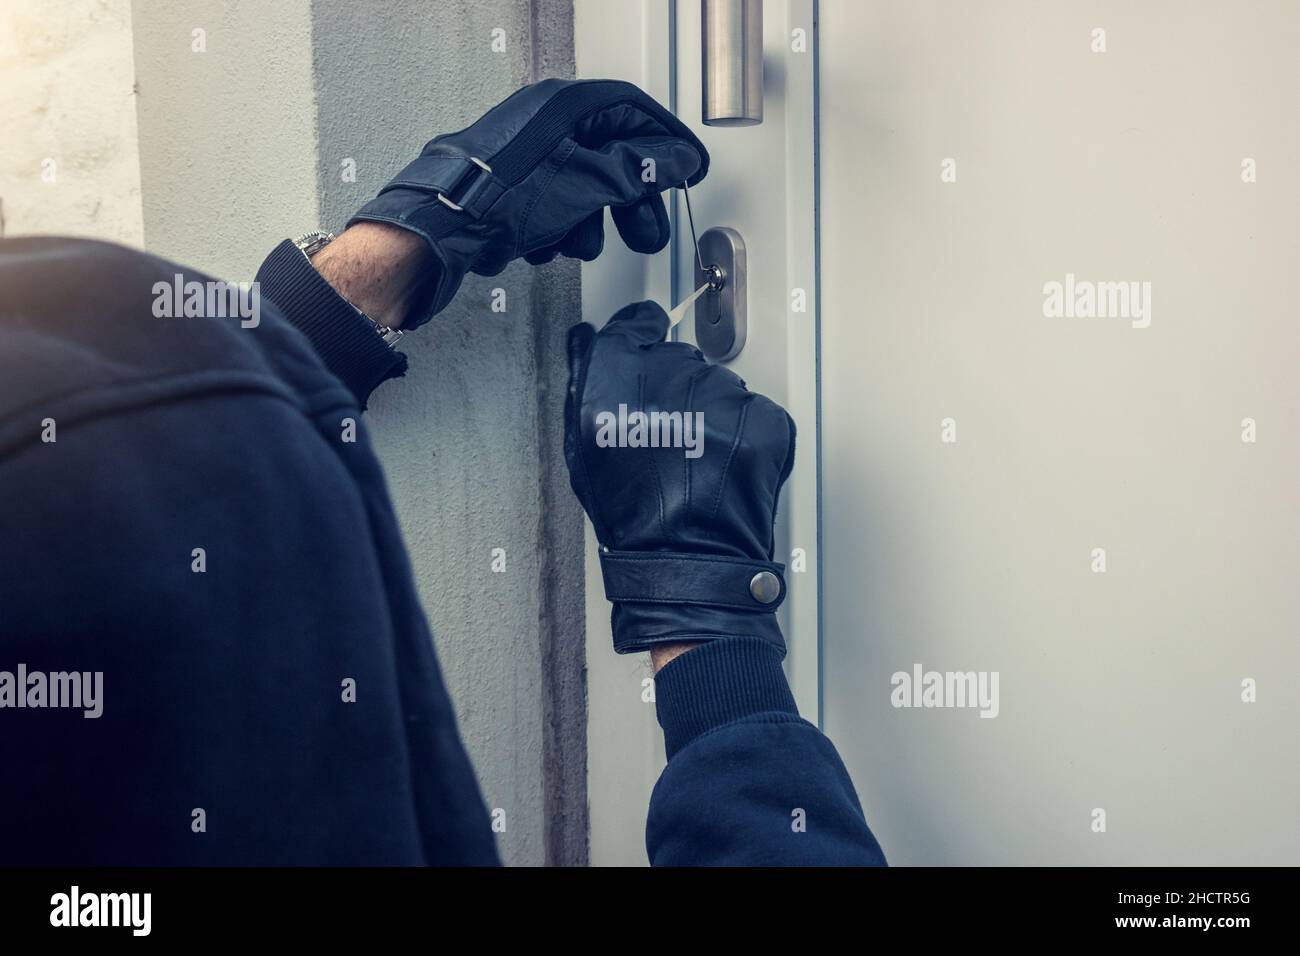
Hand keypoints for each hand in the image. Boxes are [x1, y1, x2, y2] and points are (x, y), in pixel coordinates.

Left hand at [349, 79, 708, 329]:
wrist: (441, 229)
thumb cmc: (501, 197)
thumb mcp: (588, 183)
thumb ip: (638, 171)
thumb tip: (676, 160)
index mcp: (565, 106)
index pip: (633, 112)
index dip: (665, 145)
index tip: (687, 170)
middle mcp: (543, 124)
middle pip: (608, 159)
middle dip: (627, 203)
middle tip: (645, 233)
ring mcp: (524, 156)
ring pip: (580, 189)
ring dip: (587, 225)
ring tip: (577, 246)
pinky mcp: (508, 186)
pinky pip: (551, 205)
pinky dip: (557, 229)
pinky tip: (545, 246)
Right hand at [564, 301, 796, 655]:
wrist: (687, 559)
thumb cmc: (633, 515)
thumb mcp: (583, 449)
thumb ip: (585, 385)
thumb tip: (588, 342)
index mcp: (621, 374)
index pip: (637, 324)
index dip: (639, 339)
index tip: (643, 348)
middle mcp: (674, 373)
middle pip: (679, 357)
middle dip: (674, 387)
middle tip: (668, 436)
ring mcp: (724, 393)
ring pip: (719, 385)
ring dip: (710, 413)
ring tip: (696, 462)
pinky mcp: (764, 417)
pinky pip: (752, 412)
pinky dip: (742, 435)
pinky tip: (722, 467)